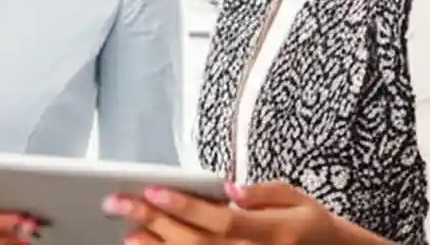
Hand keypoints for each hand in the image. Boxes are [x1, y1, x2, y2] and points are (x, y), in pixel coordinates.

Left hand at [105, 181, 388, 244]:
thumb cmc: (310, 224)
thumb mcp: (296, 198)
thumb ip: (263, 192)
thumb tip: (231, 189)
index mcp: (270, 232)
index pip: (220, 220)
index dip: (185, 206)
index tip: (153, 189)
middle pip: (196, 242)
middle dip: (155, 221)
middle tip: (119, 203)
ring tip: (128, 233)